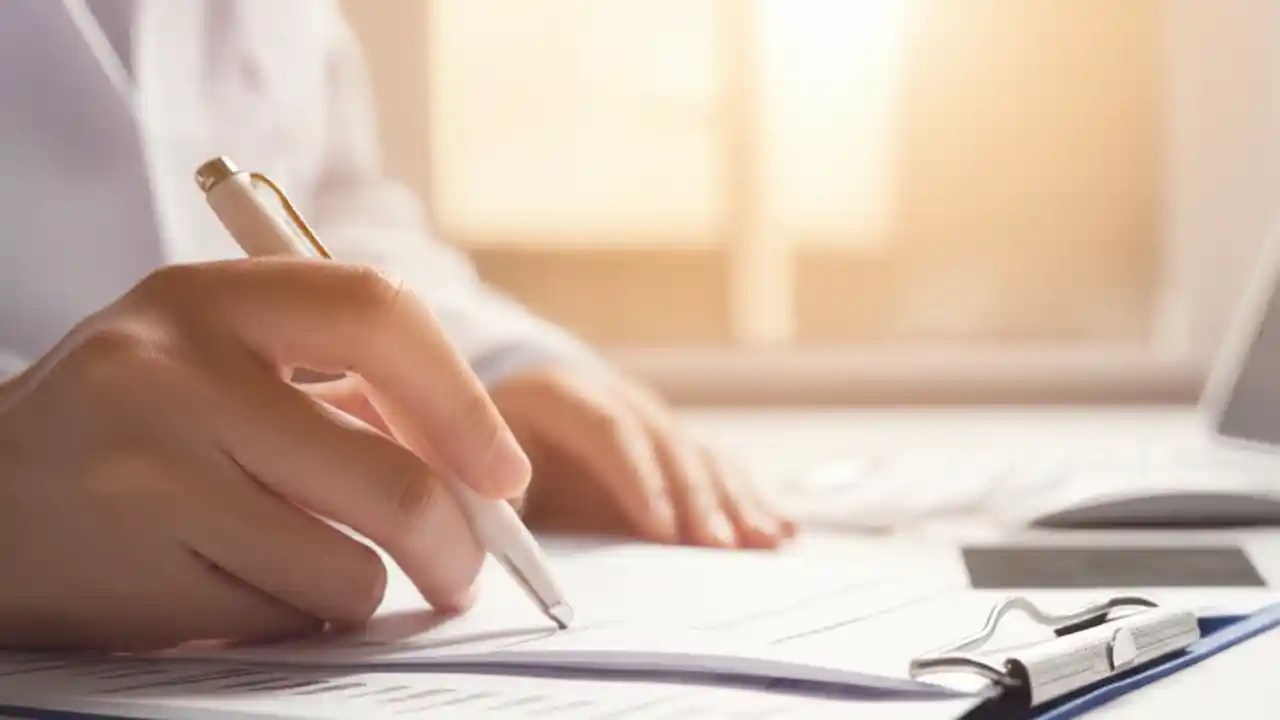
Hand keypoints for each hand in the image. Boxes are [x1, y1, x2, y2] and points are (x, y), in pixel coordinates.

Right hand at [0, 259, 528, 649]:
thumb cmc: (134, 417)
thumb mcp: (217, 354)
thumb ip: (342, 384)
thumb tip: (479, 474)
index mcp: (208, 297)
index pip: (380, 316)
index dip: (466, 400)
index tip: (504, 471)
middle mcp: (173, 378)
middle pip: (393, 483)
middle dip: (459, 543)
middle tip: (466, 564)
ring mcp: (148, 484)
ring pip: (350, 573)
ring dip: (365, 583)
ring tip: (321, 560)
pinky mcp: (132, 583)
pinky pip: (285, 620)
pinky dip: (297, 613)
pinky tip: (246, 581)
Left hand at [489, 368, 795, 547]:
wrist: (506, 414)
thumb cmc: (483, 451)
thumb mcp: (470, 464)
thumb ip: (494, 495)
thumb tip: (512, 534)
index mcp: (558, 394)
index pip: (607, 429)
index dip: (637, 479)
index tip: (659, 532)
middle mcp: (615, 398)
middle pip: (665, 444)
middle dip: (696, 500)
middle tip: (720, 550)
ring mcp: (651, 418)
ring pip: (700, 455)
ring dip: (734, 502)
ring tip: (762, 544)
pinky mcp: (673, 443)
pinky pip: (718, 467)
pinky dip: (748, 500)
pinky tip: (780, 529)